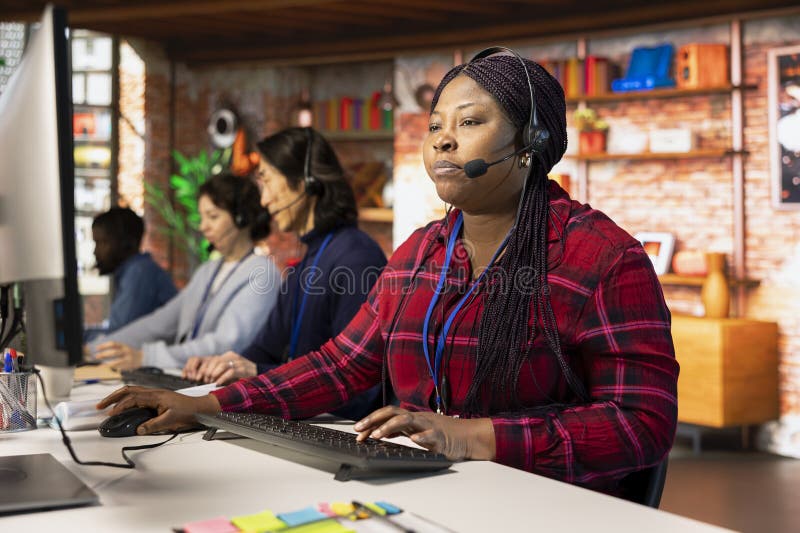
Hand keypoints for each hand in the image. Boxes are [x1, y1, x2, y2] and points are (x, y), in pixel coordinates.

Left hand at [93, 341, 142, 370]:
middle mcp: (126, 351)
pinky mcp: (128, 365)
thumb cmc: (128, 353)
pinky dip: (111, 368)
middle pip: (114, 352)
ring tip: (100, 366)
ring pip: (116, 361)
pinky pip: (118, 367)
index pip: (113, 344)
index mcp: (123, 346)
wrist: (141, 358)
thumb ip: (115, 348)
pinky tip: (106, 368)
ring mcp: (127, 359)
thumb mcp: (123, 348)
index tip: (97, 348)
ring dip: (107, 364)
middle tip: (96, 356)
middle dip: (104, 354)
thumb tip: (102, 351)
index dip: (104, 345)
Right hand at [96, 385, 220, 434]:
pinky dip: (127, 399)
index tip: (111, 414)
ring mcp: (155, 394)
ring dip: (118, 397)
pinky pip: (138, 396)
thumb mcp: (171, 421)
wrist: (201, 407)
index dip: (120, 406)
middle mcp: (154, 392)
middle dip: (112, 397)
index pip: (132, 398)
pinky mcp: (157, 398)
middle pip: (128, 390)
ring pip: (132, 391)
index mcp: (156, 396)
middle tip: (100, 406)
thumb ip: (153, 425)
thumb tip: (138, 430)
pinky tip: (123, 406)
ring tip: (107, 406)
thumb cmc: (189, 412)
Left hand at [183, 352, 255, 384]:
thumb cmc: (242, 376)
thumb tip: (202, 379)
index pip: (210, 358)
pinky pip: (231, 372)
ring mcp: (238, 361)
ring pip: (221, 364)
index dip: (201, 367)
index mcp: (226, 356)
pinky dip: (223, 378)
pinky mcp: (244, 368)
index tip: (196, 376)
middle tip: (204, 380)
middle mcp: (231, 356)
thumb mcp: (228, 373)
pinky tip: (219, 383)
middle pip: (214, 360)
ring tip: (211, 382)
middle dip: (206, 371)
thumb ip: (218, 373)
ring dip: (214, 374)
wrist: (260, 375)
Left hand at [353, 406, 495, 460]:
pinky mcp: (441, 437)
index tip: (357, 431)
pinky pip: (430, 435)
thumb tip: (376, 433)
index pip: (386, 414)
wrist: (468, 436)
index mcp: (411, 418)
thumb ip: (398, 431)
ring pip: (407, 421)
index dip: (370, 420)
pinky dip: (421, 437)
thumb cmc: (441, 434)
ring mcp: (429, 426)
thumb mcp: (415, 430)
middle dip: (373, 420)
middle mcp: (417, 419)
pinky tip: (414, 440)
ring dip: (390, 426)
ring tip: (377, 435)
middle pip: (392, 413)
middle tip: (359, 430)